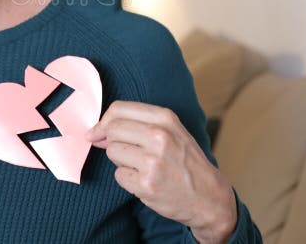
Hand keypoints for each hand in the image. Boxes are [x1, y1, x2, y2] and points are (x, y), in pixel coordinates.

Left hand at [86, 101, 236, 243]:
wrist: (210, 197)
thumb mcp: (171, 131)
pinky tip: (145, 181)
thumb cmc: (185, 161)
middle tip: (128, 153)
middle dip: (112, 142)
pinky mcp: (147, 185)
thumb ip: (137, 123)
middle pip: (112, 130)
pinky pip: (119, 176)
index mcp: (165, 118)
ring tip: (142, 167)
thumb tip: (96, 131)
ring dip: (121, 161)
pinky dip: (128, 180)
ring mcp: (153, 161)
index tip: (99, 131)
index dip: (104, 121)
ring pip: (112, 152)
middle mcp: (160, 136)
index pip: (118, 109)